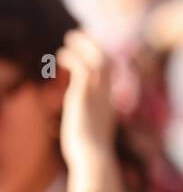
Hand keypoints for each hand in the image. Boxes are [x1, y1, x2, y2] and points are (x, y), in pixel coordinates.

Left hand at [56, 29, 117, 173]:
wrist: (94, 157)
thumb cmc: (90, 152)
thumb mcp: (91, 133)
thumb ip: (89, 121)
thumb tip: (83, 124)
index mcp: (109, 101)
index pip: (111, 73)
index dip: (102, 57)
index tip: (92, 48)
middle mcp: (107, 94)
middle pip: (108, 61)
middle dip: (96, 45)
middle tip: (82, 34)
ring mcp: (98, 94)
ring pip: (98, 60)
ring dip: (84, 45)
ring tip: (70, 37)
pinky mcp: (85, 95)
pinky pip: (81, 68)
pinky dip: (73, 57)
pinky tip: (62, 54)